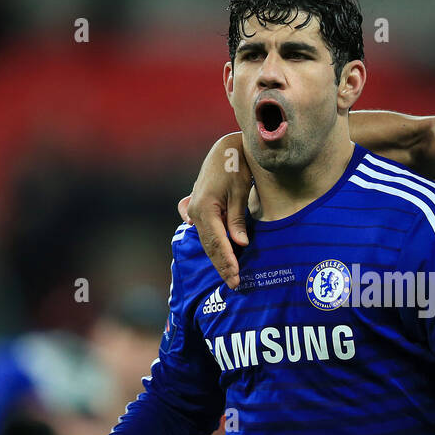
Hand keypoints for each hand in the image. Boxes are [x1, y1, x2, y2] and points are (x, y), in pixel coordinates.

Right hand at [180, 135, 253, 289]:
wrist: (225, 149)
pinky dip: (214, 246)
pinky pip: (205, 233)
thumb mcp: (239, 191)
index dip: (227, 261)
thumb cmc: (235, 167)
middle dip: (222, 266)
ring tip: (230, 276)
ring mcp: (193, 211)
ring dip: (218, 259)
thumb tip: (240, 244)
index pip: (217, 242)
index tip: (236, 277)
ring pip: (207, 241)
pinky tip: (222, 259)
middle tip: (235, 285)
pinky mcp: (198, 209)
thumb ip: (237, 219)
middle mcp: (194, 212)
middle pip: (209, 246)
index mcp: (204, 208)